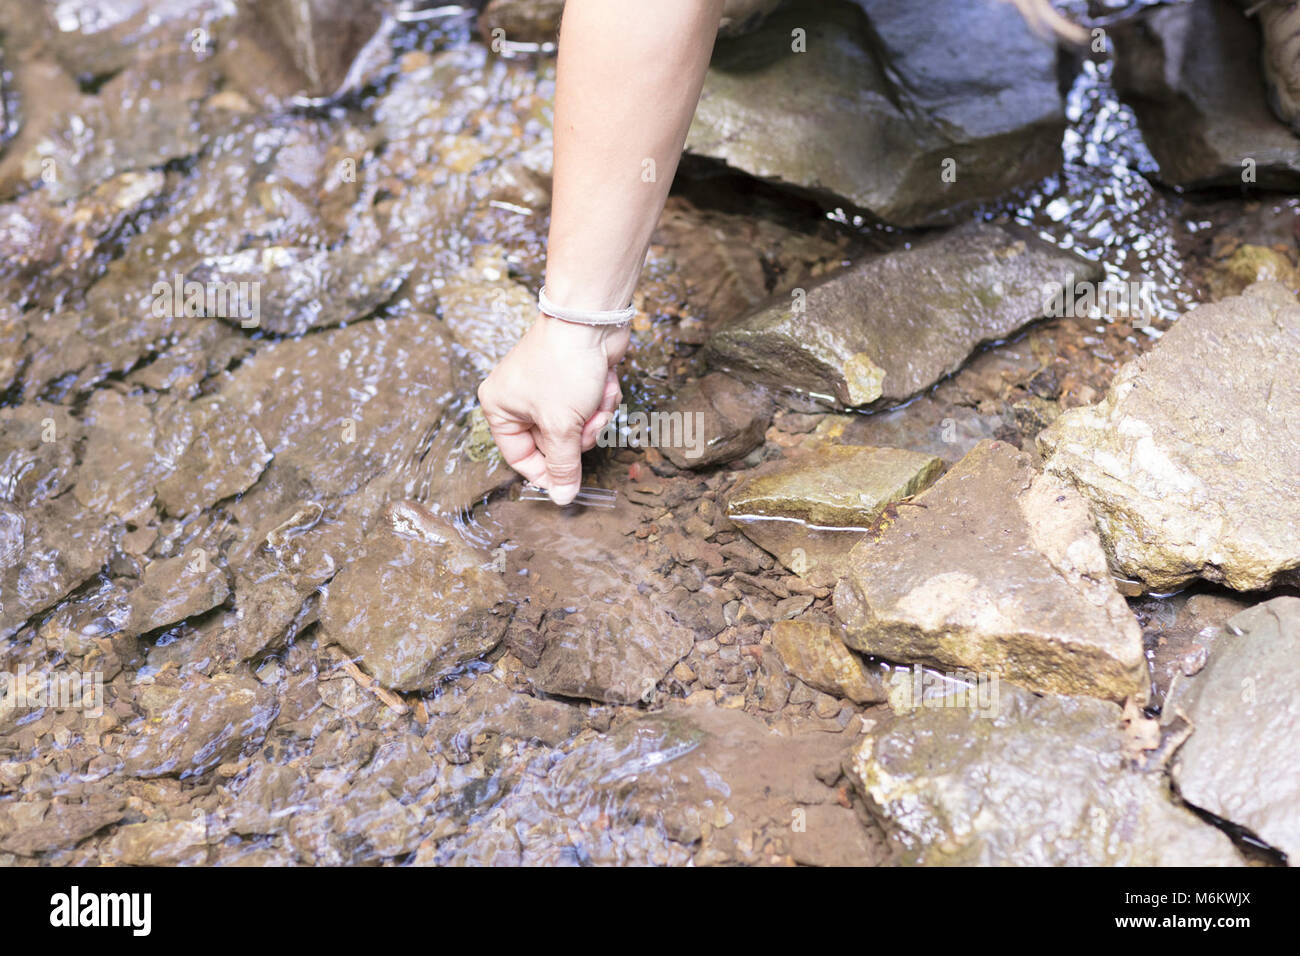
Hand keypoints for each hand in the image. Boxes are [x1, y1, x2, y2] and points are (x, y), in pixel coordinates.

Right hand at [477, 314, 628, 504]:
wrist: (591, 318)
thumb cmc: (564, 366)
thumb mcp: (561, 425)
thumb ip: (563, 465)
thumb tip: (562, 498)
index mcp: (500, 407)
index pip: (519, 457)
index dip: (547, 472)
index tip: (570, 482)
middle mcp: (519, 399)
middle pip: (553, 445)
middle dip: (579, 435)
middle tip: (586, 421)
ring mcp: (548, 389)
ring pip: (577, 429)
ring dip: (594, 418)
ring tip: (597, 398)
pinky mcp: (573, 381)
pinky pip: (590, 409)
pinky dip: (602, 400)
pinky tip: (605, 383)